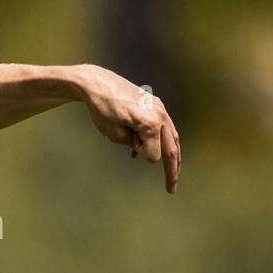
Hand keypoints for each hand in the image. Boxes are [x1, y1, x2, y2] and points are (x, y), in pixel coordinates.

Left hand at [77, 65, 180, 193]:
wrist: (98, 83)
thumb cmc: (102, 109)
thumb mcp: (112, 133)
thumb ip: (130, 144)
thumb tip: (141, 149)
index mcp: (149, 123)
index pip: (154, 154)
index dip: (143, 155)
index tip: (132, 152)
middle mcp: (159, 115)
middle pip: (172, 149)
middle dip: (172, 171)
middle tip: (171, 189)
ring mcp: (159, 108)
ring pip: (173, 138)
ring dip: (173, 157)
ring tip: (173, 174)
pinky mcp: (156, 105)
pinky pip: (165, 128)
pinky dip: (163, 141)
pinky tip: (155, 152)